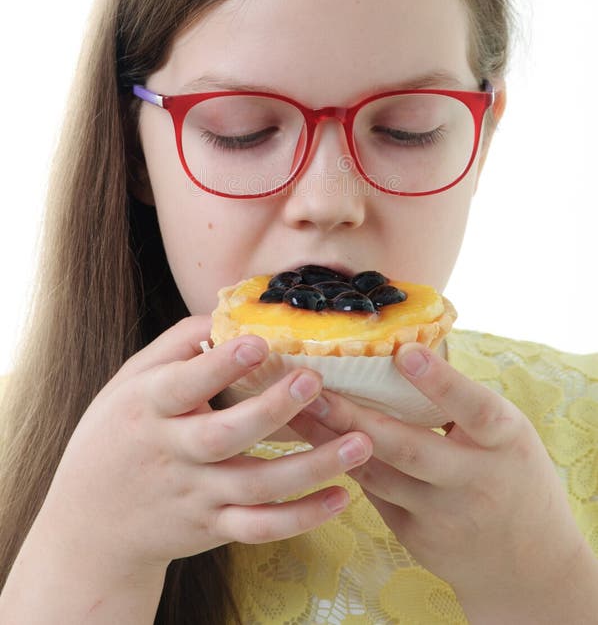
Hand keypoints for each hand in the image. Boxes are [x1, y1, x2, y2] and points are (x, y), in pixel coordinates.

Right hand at [38, 316, 372, 574]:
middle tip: (315, 380)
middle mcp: (172, 453)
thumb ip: (176, 345)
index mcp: (148, 408)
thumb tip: (227, 312)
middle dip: (272, 409)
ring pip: (257, 486)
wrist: (91, 523)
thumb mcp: (130, 381)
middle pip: (225, 436)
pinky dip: (303, 518)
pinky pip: (262, 528)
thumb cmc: (118, 433)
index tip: (258, 342)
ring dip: (312, 466)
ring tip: (360, 441)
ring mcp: (195, 495)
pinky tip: (343, 496)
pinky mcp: (213, 527)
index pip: (184, 385)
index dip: (220, 365)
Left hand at [289, 342, 593, 618]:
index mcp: (504, 442)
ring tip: (295, 408)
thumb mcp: (507, 434)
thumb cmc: (512, 474)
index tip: (405, 352)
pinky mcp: (416, 537)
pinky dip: (342, 466)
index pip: (473, 409)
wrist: (527, 565)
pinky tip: (313, 442)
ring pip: (378, 474)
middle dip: (356, 417)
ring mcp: (441, 515)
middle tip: (314, 386)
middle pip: (408, 448)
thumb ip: (464, 403)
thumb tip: (405, 349)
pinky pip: (374, 494)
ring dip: (332, 441)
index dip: (440, 382)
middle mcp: (472, 480)